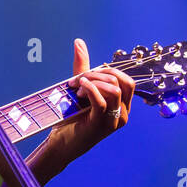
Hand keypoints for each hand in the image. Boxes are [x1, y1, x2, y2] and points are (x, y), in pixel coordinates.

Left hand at [40, 38, 134, 171]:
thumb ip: (83, 68)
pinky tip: (78, 88)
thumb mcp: (80, 90)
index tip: (83, 76)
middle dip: (99, 74)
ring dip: (92, 82)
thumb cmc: (71, 119)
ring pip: (113, 90)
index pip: (126, 80)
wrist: (60, 145)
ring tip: (76, 89)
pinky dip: (90, 89)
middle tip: (78, 80)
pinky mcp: (100, 125)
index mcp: (122, 106)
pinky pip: (102, 101)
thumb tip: (79, 42)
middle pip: (122, 82)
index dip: (106, 72)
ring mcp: (113, 121)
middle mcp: (123, 114)